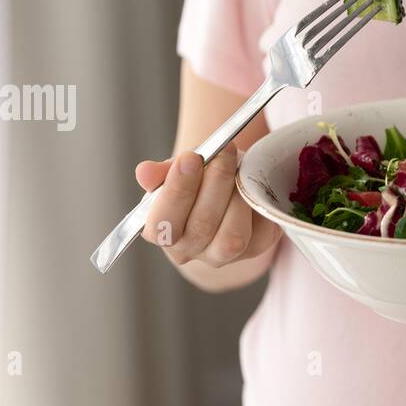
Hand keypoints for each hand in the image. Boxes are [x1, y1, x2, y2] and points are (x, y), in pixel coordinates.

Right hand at [136, 149, 280, 267]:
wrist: (227, 189)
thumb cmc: (197, 179)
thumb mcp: (178, 170)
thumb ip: (162, 172)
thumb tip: (144, 172)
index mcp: (161, 231)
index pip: (162, 223)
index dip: (177, 191)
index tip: (190, 157)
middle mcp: (189, 250)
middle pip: (201, 226)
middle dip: (215, 183)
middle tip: (225, 151)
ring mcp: (222, 255)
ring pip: (232, 237)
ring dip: (238, 197)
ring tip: (240, 167)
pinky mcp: (255, 249)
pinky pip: (261, 233)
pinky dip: (257, 205)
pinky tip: (252, 183)